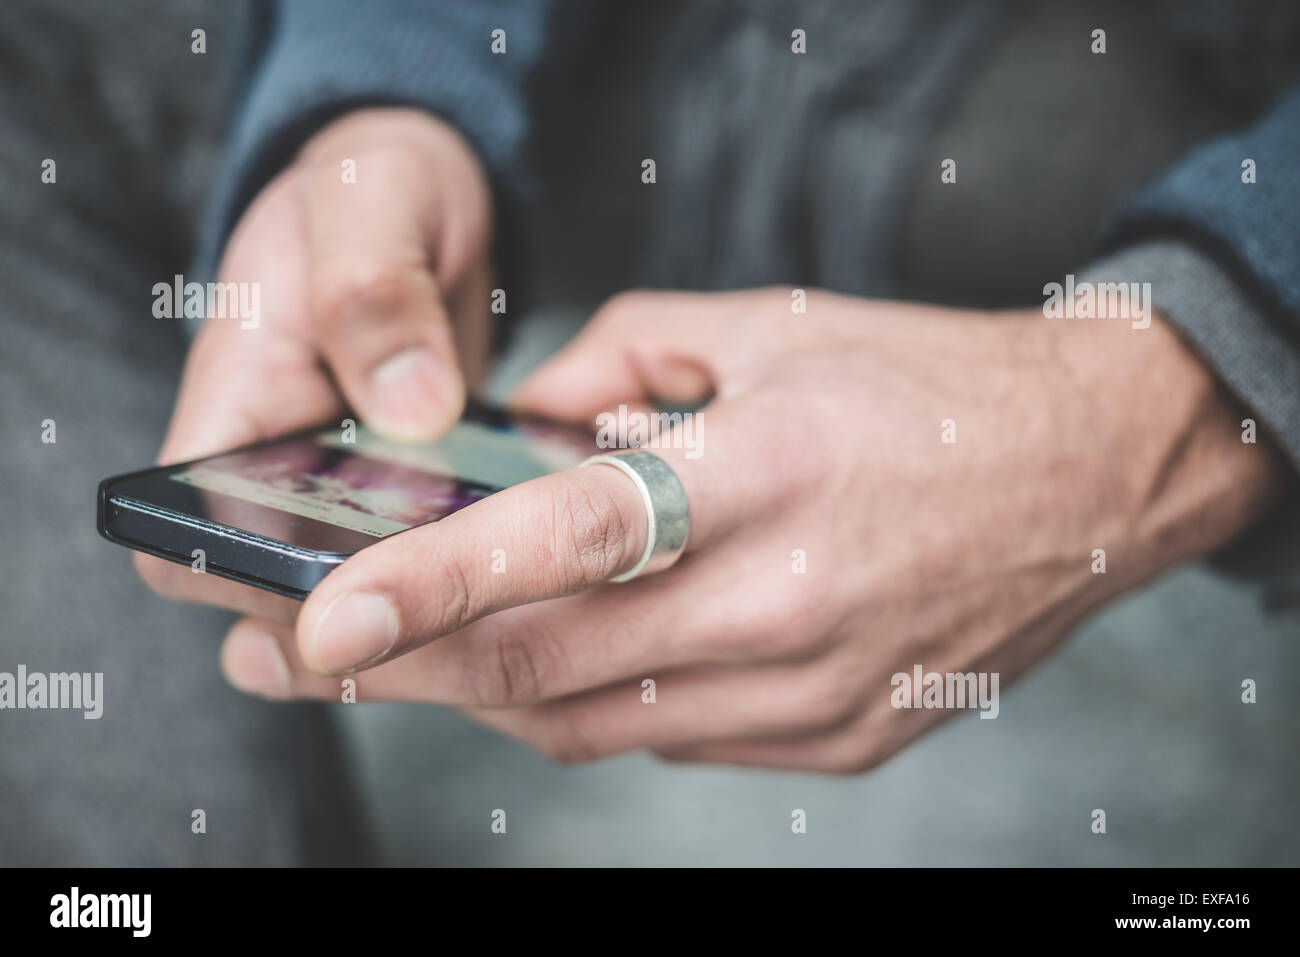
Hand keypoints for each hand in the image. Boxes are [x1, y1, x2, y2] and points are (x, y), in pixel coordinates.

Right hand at [135, 107, 494, 616]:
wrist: (420, 192)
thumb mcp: (370, 204)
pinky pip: (444, 541)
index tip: (345, 583)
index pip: (185, 546)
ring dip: (438, 585)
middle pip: (291, 587)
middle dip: (367, 605)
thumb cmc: (370, 184)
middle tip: (464, 591)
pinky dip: (486, 547)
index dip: (243, 586)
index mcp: (234, 405)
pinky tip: (549, 539)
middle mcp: (285, 463)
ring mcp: (356, 483)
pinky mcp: (421, 484)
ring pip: (377, 577)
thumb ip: (373, 293)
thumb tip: (411, 411)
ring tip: (520, 573)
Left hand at [219, 289, 1283, 771]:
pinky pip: (667, 743)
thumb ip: (622, 356)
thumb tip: (522, 418)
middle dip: (407, 666)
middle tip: (300, 652)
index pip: (570, 542)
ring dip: (484, 692)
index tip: (316, 621)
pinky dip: (588, 705)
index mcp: (770, 475)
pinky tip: (557, 664)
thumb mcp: (771, 324)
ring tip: (403, 656)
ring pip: (594, 724)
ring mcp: (815, 694)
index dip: (432, 586)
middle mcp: (790, 605)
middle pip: (552, 664)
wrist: (1092, 473)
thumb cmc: (931, 386)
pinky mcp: (836, 743)